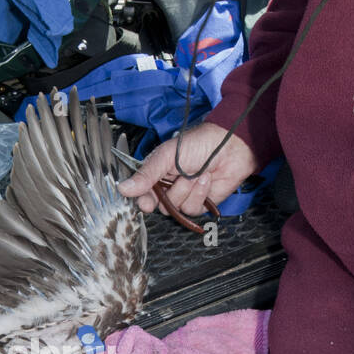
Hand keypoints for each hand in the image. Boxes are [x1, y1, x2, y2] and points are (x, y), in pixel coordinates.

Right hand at [118, 122, 257, 217]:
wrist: (230, 147)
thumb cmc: (199, 144)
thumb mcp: (166, 156)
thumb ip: (146, 174)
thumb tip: (123, 188)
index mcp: (156, 173)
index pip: (141, 193)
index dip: (143, 198)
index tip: (147, 199)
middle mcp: (168, 186)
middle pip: (157, 205)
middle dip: (169, 192)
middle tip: (178, 178)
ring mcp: (184, 195)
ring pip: (175, 208)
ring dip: (187, 190)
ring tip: (197, 173)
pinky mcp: (200, 203)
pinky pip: (192, 209)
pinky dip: (200, 194)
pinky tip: (206, 179)